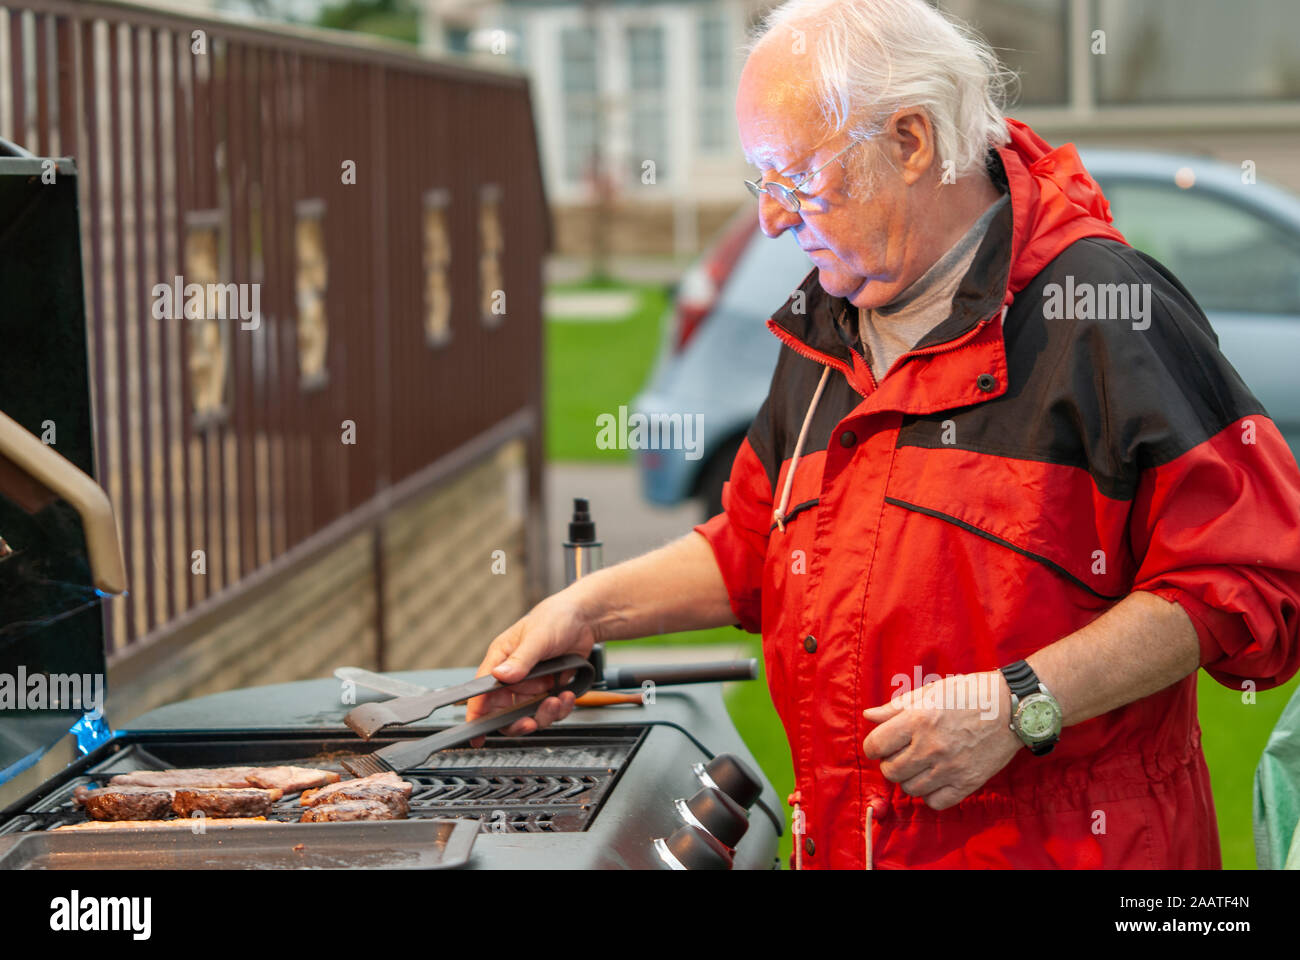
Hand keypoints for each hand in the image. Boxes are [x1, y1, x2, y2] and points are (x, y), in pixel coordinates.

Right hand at [464, 593, 598, 745]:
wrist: (584, 619)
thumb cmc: (555, 618)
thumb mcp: (537, 637)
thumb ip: (520, 659)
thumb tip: (501, 675)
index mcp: (500, 659)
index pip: (482, 691)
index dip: (476, 714)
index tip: (476, 734)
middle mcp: (513, 676)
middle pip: (505, 711)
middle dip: (518, 721)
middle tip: (531, 722)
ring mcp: (531, 685)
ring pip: (529, 714)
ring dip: (544, 713)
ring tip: (558, 700)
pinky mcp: (549, 690)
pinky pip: (550, 710)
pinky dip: (560, 708)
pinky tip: (567, 695)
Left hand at [861, 671, 1020, 810]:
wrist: (1012, 707)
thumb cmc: (969, 693)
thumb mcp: (930, 692)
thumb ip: (896, 707)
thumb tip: (868, 716)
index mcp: (918, 719)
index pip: (875, 746)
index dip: (874, 747)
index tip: (882, 745)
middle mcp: (931, 746)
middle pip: (890, 771)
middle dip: (890, 763)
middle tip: (902, 754)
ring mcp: (950, 768)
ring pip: (910, 789)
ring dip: (909, 778)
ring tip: (920, 764)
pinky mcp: (968, 782)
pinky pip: (936, 802)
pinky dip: (930, 794)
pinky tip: (935, 778)